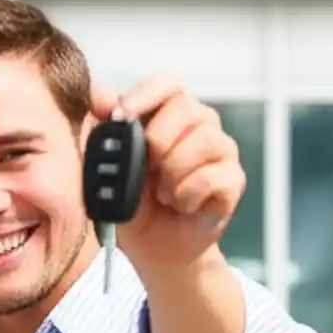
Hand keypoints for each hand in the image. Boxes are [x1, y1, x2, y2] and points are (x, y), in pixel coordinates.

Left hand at [91, 75, 245, 281]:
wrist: (151, 248)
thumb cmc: (131, 204)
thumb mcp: (107, 169)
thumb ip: (104, 131)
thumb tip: (100, 95)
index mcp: (167, 116)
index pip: (168, 83)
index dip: (148, 93)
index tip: (123, 113)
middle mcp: (199, 127)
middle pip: (187, 108)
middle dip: (157, 140)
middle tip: (147, 167)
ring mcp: (220, 152)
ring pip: (203, 140)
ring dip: (172, 172)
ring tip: (162, 192)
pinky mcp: (232, 181)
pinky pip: (212, 176)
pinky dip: (186, 195)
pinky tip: (180, 204)